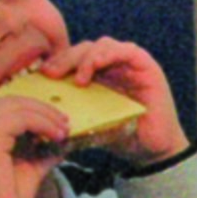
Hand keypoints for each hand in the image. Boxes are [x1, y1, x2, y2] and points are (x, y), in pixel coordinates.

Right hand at [0, 94, 68, 197]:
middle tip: (65, 123)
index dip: (36, 111)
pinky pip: (20, 118)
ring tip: (63, 130)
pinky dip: (42, 123)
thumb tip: (63, 143)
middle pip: (13, 102)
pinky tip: (56, 136)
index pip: (10, 109)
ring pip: (17, 106)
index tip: (60, 124)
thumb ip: (43, 154)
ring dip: (45, 115)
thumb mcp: (31, 170)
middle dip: (42, 109)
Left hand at [40, 38, 187, 163]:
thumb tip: (43, 112)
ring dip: (87, 57)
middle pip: (85, 48)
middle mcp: (115, 66)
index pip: (75, 57)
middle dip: (66, 58)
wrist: (153, 151)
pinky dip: (110, 54)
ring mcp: (131, 65)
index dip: (58, 61)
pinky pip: (127, 51)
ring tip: (79, 79)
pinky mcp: (147, 67)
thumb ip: (73, 113)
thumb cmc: (124, 138)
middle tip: (52, 73)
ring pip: (103, 45)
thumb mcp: (91, 124)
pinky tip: (97, 64)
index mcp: (100, 76)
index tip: (43, 74)